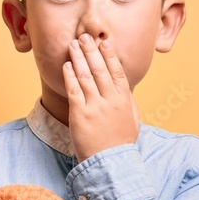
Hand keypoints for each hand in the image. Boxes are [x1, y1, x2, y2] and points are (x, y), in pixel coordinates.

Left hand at [62, 34, 139, 162]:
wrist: (110, 163)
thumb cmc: (120, 142)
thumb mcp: (132, 119)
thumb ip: (128, 101)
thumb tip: (124, 86)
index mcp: (124, 99)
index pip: (116, 71)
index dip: (109, 55)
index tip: (103, 41)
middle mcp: (110, 100)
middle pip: (99, 69)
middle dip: (91, 50)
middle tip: (84, 36)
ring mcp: (95, 106)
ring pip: (85, 76)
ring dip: (78, 58)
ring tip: (73, 45)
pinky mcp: (80, 114)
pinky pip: (74, 90)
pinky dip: (69, 76)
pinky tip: (66, 65)